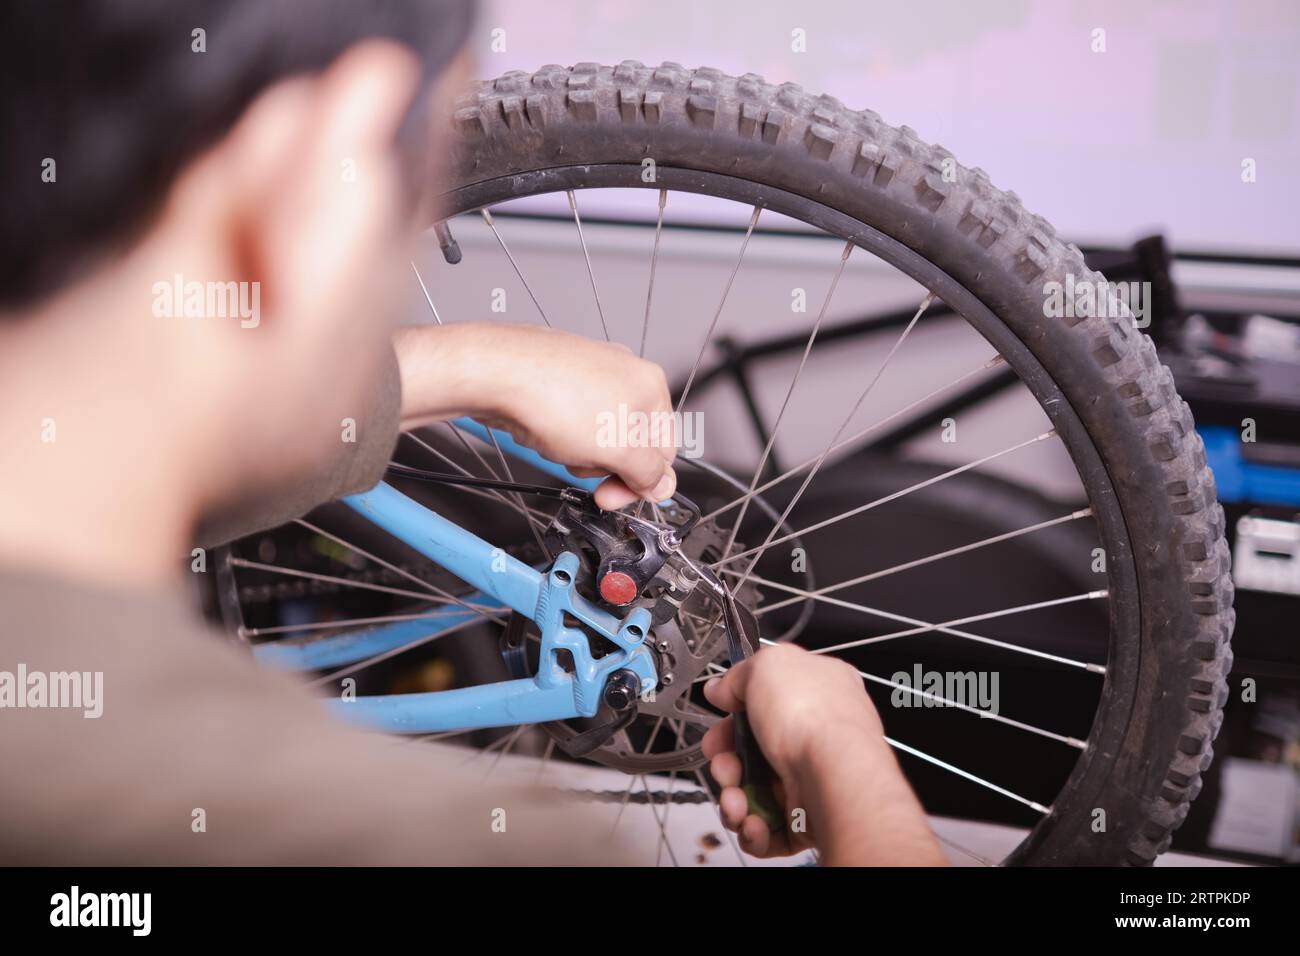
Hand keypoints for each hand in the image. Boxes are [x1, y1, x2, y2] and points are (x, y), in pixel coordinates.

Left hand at [394, 323, 676, 509]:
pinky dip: (561, 437)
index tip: (617, 496)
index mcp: (650, 386)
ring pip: (599, 436)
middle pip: (631, 444)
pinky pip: (570, 424)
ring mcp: (589, 376)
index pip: (665, 449)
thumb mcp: (618, 449)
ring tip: (563, 445)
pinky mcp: (558, 382)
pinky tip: (546, 434)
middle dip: (609, 466)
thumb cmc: (553, 395)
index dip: (642, 480)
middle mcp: (623, 374)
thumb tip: (662, 486)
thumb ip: (648, 472)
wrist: (496, 373)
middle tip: (587, 470)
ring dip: (582, 454)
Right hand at [702, 643, 945, 864]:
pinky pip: (768, 828)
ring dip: (734, 797)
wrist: (835, 776)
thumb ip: (740, 674)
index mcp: (819, 691)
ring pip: (756, 791)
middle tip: (722, 762)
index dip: (737, 709)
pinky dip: (753, 828)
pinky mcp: (809, 817)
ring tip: (735, 799)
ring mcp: (814, 777)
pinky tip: (752, 821)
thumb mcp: (767, 666)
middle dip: (727, 760)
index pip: (768, 699)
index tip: (720, 715)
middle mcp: (819, 735)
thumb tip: (722, 687)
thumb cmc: (813, 718)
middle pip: (755, 750)